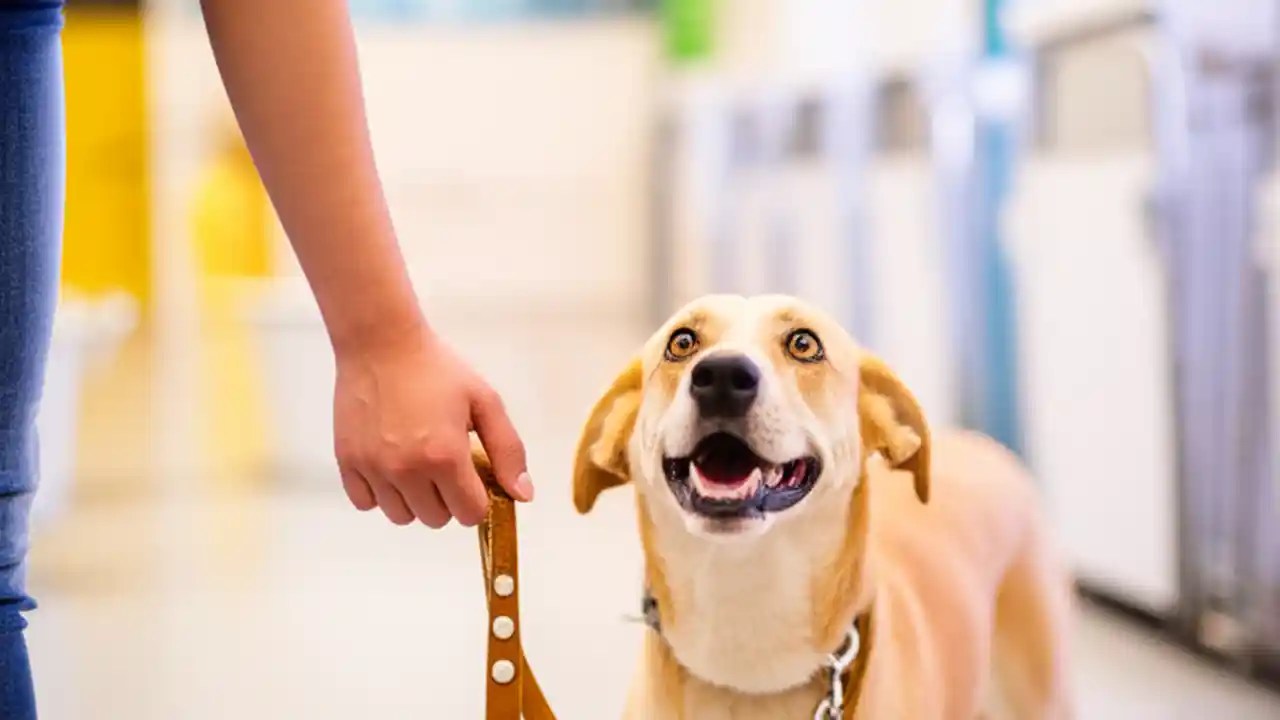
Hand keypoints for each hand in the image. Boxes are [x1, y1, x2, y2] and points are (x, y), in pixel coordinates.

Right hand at [332, 323, 531, 526]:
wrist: (381, 342)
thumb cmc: (436, 368)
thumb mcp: (485, 402)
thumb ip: (508, 451)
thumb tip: (522, 494)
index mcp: (445, 457)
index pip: (469, 514)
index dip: (477, 498)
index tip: (472, 477)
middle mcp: (407, 469)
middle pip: (436, 519)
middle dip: (448, 499)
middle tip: (445, 464)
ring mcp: (374, 467)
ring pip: (401, 516)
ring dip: (414, 499)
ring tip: (417, 463)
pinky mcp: (348, 461)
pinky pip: (367, 503)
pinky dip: (380, 493)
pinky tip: (391, 465)